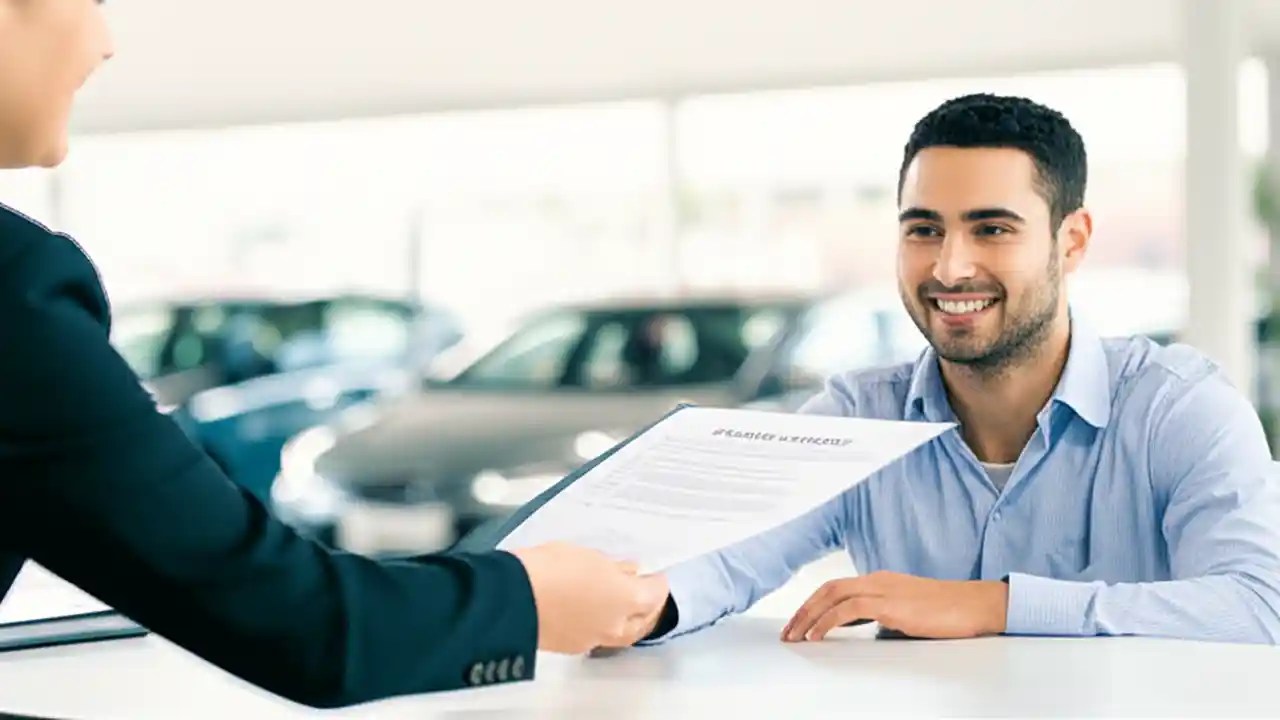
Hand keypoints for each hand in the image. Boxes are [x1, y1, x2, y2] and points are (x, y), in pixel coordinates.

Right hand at [511, 543, 668, 653]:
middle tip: (642, 591)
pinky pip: (598, 638)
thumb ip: (613, 567)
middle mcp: (616, 625)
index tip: (653, 572)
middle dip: (647, 606)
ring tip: (620, 605)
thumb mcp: (588, 556)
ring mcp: (594, 639)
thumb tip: (628, 572)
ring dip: (627, 620)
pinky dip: (603, 626)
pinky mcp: (572, 647)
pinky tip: (594, 615)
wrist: (512, 599)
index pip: (655, 594)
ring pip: (622, 634)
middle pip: (644, 620)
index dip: (657, 582)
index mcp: (627, 598)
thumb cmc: (552, 567)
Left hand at [781, 571, 1007, 641]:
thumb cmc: (949, 612)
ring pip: (833, 595)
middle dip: (803, 609)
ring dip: (809, 617)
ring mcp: (884, 590)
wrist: (978, 605)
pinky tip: (817, 636)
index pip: (836, 587)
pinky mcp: (892, 605)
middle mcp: (878, 580)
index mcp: (881, 581)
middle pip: (827, 588)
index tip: (799, 623)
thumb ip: (883, 616)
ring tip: (795, 637)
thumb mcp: (908, 613)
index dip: (813, 604)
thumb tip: (862, 628)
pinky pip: (849, 609)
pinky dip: (827, 621)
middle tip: (787, 631)